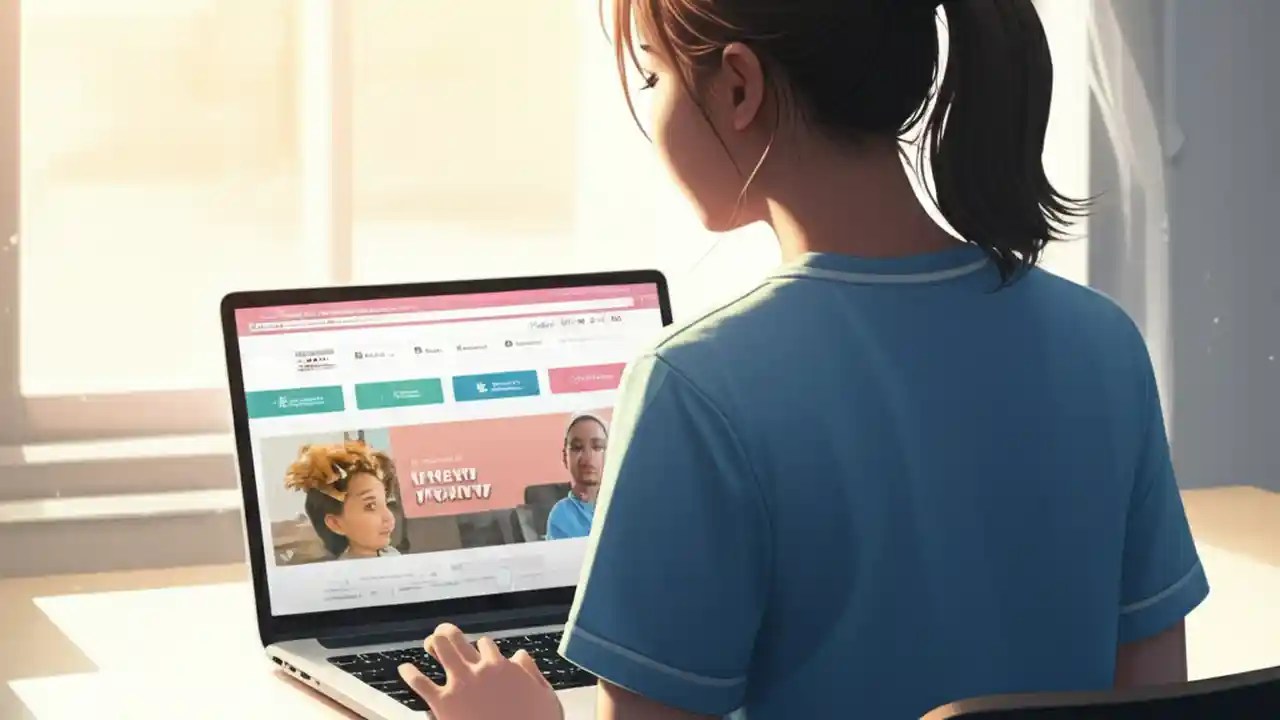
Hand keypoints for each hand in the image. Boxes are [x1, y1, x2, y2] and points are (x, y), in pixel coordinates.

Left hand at [399, 623, 563, 719]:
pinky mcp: (443, 703)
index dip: (481, 649)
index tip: (477, 653)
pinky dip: (411, 673)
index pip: (485, 646)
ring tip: (427, 643)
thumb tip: (519, 655)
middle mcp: (480, 669)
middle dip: (449, 634)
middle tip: (444, 634)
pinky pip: (421, 682)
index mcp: (503, 666)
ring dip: (432, 644)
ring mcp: (460, 683)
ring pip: (439, 649)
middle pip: (458, 639)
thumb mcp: (545, 696)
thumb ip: (531, 673)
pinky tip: (404, 668)